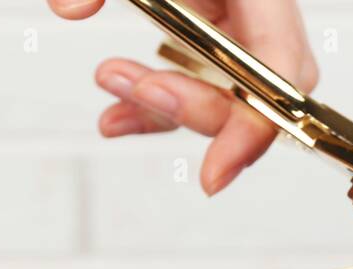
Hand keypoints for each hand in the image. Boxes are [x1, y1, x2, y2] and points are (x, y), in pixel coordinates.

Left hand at [49, 0, 318, 194]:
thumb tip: (70, 5)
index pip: (282, 69)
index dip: (257, 126)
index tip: (218, 169)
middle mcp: (261, 10)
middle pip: (260, 94)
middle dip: (197, 110)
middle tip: (134, 90)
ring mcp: (240, 24)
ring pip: (227, 98)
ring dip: (170, 113)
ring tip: (112, 97)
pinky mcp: (213, 32)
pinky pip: (198, 84)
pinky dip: (156, 105)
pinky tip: (118, 113)